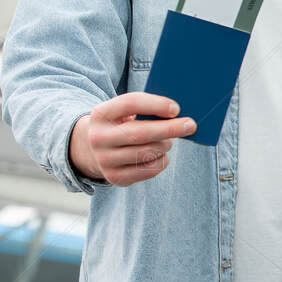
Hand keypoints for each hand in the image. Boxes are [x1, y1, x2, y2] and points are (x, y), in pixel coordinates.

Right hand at [70, 93, 196, 185]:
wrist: (91, 149)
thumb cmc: (119, 124)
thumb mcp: (123, 111)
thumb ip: (145, 108)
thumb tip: (178, 113)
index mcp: (101, 114)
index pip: (130, 104)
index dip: (156, 104)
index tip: (176, 108)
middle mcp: (98, 138)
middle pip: (140, 133)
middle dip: (170, 129)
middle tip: (191, 125)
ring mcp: (104, 160)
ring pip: (147, 152)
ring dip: (165, 145)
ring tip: (166, 141)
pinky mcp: (115, 177)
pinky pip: (149, 169)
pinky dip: (162, 160)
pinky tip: (159, 154)